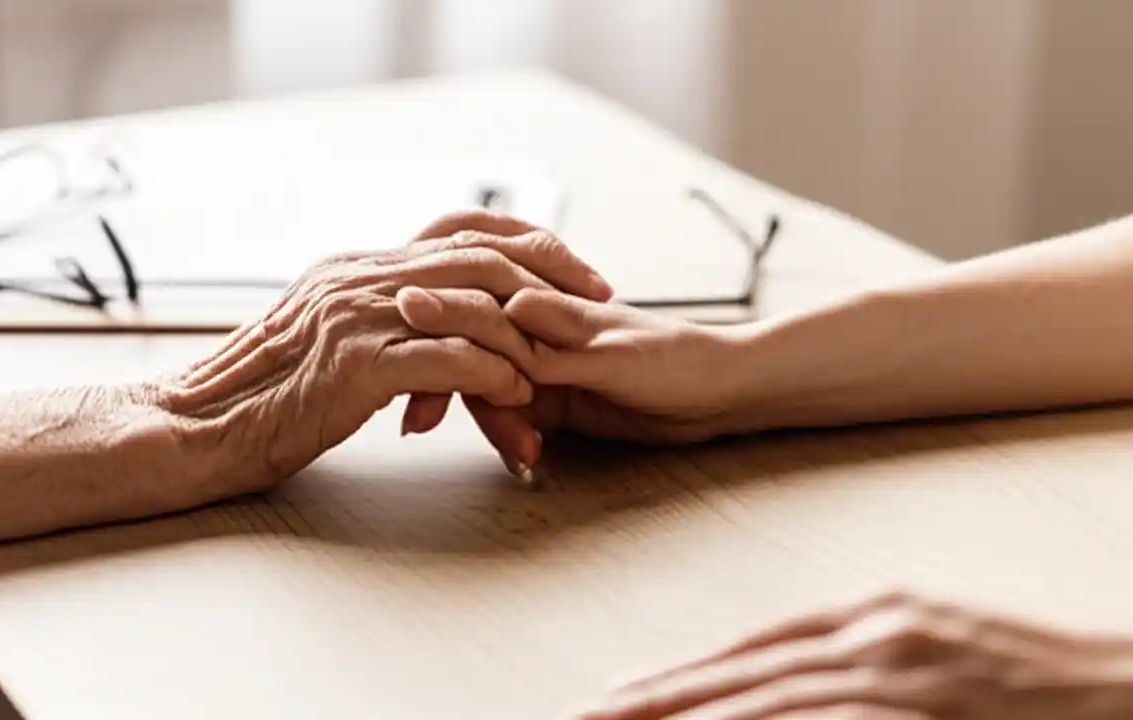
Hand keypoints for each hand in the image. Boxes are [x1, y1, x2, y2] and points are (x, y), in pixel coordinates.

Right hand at [158, 211, 611, 496]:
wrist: (203, 429)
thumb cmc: (272, 397)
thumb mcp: (332, 342)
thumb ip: (385, 326)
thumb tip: (444, 332)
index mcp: (359, 266)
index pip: (460, 228)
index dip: (526, 241)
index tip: (573, 267)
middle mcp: (361, 277)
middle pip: (479, 257)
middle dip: (550, 278)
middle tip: (597, 303)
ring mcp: (357, 316)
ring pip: (470, 306)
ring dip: (524, 341)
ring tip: (556, 371)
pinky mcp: (356, 364)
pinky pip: (447, 358)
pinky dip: (492, 376)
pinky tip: (516, 397)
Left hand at [397, 286, 750, 476]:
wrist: (720, 385)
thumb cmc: (647, 390)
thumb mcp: (571, 401)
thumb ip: (526, 399)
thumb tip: (483, 409)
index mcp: (536, 330)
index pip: (467, 324)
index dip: (419, 331)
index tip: (366, 336)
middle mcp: (552, 320)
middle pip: (474, 305)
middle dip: (419, 308)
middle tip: (366, 309)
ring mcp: (581, 331)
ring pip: (509, 312)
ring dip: (458, 306)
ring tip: (409, 303)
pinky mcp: (612, 352)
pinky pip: (566, 342)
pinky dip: (534, 331)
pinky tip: (505, 317)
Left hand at [578, 591, 1132, 719]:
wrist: (1121, 684)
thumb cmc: (1030, 669)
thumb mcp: (932, 638)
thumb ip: (858, 652)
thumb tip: (782, 681)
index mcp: (875, 613)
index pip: (755, 646)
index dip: (686, 672)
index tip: (625, 693)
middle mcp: (875, 640)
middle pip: (744, 673)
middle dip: (660, 700)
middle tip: (591, 715)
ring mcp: (898, 682)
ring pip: (768, 708)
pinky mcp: (920, 716)